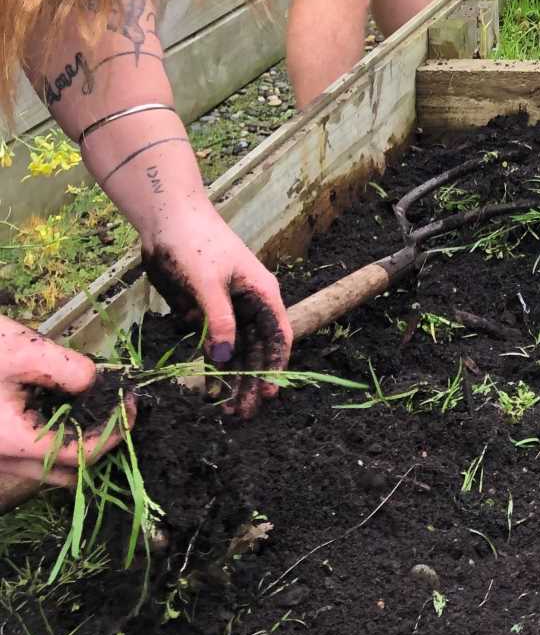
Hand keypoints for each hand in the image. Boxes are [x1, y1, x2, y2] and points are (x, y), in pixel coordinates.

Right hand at [0, 316, 135, 507]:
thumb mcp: (22, 351)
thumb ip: (68, 369)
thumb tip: (97, 382)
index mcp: (13, 444)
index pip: (80, 455)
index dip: (117, 431)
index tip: (134, 402)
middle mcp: (1, 461)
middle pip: (66, 474)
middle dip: (100, 448)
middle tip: (120, 410)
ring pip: (45, 469)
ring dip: (75, 446)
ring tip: (96, 407)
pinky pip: (27, 455)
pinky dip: (52, 439)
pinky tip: (63, 407)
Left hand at [139, 199, 292, 416]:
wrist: (166, 220)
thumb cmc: (195, 243)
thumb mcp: (208, 282)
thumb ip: (218, 320)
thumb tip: (223, 359)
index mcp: (261, 293)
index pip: (278, 335)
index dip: (277, 366)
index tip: (269, 394)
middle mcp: (249, 305)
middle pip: (257, 350)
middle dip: (252, 381)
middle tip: (243, 413)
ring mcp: (227, 310)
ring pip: (235, 352)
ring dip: (232, 379)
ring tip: (226, 409)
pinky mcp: (204, 312)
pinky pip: (211, 345)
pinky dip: (210, 367)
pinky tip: (206, 390)